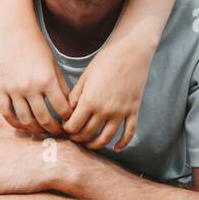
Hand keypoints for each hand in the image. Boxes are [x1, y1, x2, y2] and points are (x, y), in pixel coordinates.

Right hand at [0, 10, 72, 136]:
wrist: (14, 31)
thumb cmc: (38, 45)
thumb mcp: (54, 64)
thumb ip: (61, 86)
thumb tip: (69, 107)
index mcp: (47, 79)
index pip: (62, 108)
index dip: (68, 118)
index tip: (71, 121)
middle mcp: (30, 86)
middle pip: (44, 119)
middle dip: (54, 129)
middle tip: (59, 133)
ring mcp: (14, 89)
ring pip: (26, 120)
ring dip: (36, 129)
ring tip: (43, 131)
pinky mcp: (2, 88)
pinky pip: (7, 113)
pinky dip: (16, 123)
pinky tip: (24, 126)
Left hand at [62, 36, 150, 150]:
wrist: (131, 51)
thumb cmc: (105, 61)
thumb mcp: (85, 76)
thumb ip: (76, 96)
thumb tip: (69, 113)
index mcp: (90, 101)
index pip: (73, 126)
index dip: (67, 130)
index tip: (65, 128)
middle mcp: (105, 110)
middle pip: (88, 134)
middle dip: (78, 138)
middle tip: (74, 136)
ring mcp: (121, 113)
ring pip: (106, 138)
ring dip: (96, 144)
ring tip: (89, 143)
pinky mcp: (133, 111)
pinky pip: (129, 133)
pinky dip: (123, 144)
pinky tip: (116, 148)